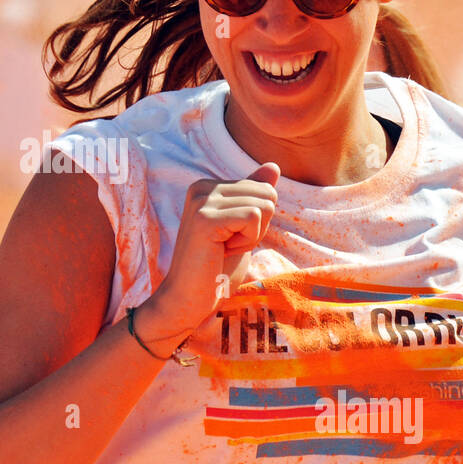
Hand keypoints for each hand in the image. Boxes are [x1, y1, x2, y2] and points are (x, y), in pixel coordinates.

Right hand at [138, 162, 279, 346]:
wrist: (188, 298)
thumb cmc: (215, 268)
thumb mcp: (242, 227)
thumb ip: (254, 195)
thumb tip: (274, 165)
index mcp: (208, 186)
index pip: (263, 188)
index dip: (258, 220)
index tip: (230, 238)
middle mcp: (202, 187)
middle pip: (266, 193)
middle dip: (259, 226)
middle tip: (228, 245)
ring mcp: (202, 201)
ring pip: (263, 205)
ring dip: (252, 235)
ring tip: (224, 248)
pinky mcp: (205, 218)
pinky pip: (253, 217)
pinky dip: (247, 240)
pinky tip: (223, 251)